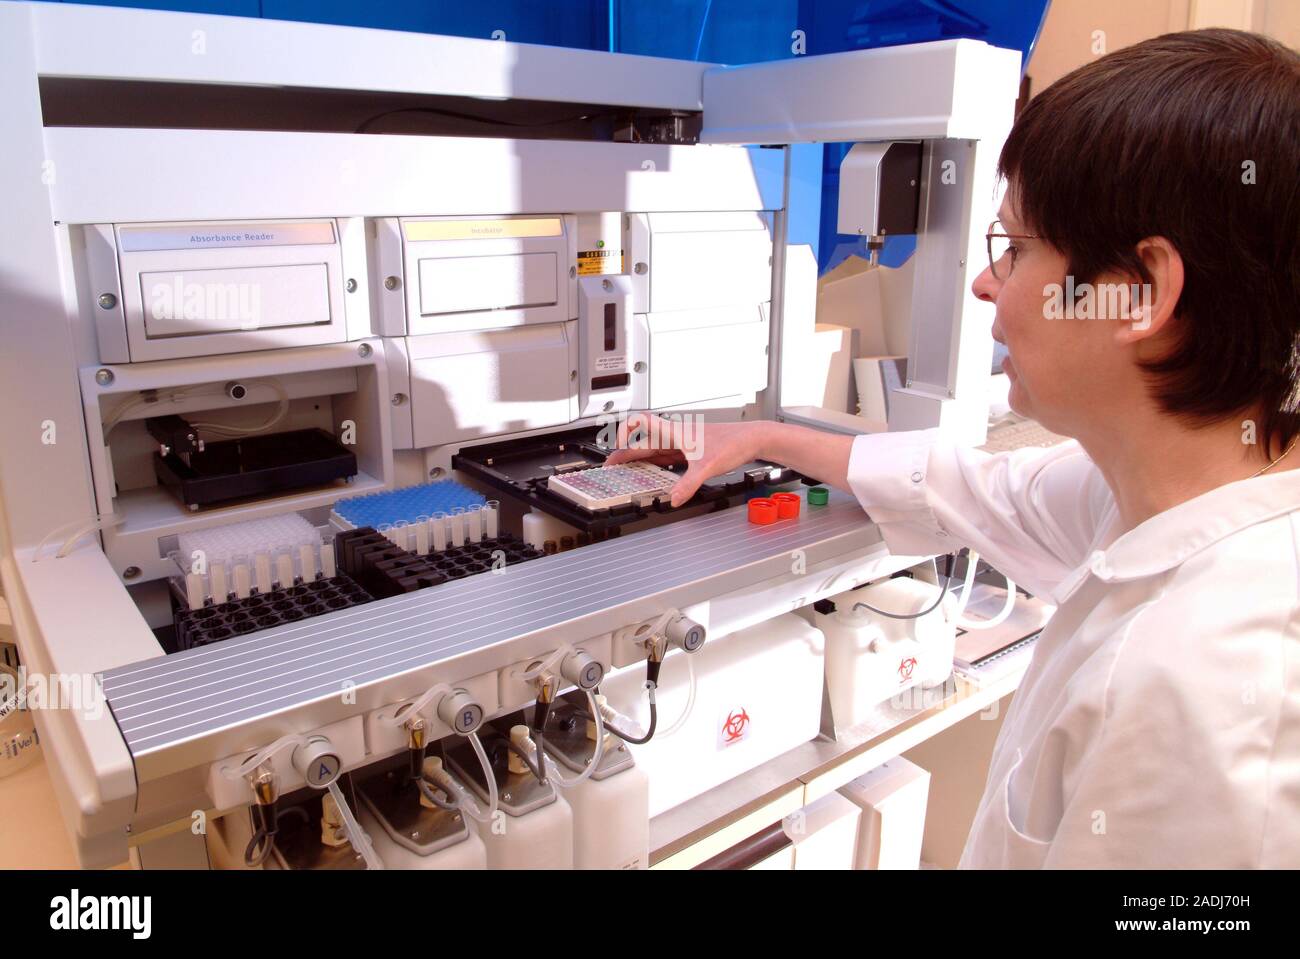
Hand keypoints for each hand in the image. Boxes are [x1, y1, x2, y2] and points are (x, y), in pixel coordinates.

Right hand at [605, 413, 770, 506]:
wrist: (751, 439)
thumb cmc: (733, 442)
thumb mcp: (708, 466)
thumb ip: (689, 484)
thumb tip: (673, 499)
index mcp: (674, 431)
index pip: (641, 422)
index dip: (625, 431)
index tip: (617, 448)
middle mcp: (676, 435)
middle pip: (643, 441)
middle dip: (626, 453)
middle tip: (612, 468)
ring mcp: (683, 443)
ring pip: (654, 449)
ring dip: (640, 459)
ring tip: (627, 471)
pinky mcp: (690, 451)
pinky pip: (667, 457)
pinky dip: (656, 465)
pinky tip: (654, 474)